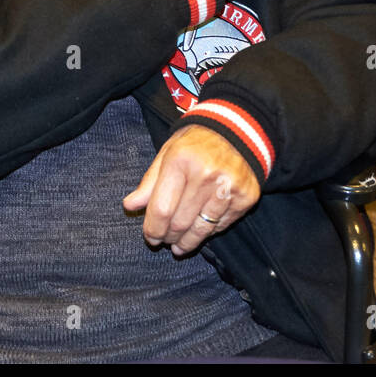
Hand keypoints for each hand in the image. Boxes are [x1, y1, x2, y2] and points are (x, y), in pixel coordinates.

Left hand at [123, 124, 260, 254]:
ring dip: (187, 242)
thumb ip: (149, 182)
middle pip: (180, 223)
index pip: (161, 209)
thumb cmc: (196, 144)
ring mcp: (229, 187)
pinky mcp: (246, 197)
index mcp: (181, 160)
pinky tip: (200, 230)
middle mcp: (207, 174)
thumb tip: (130, 206)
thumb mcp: (168, 154)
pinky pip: (221, 226)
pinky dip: (208, 232)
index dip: (153, 229)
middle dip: (168, 237)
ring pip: (201, 230)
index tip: (150, 237)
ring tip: (179, 246)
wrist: (238, 130)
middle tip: (164, 240)